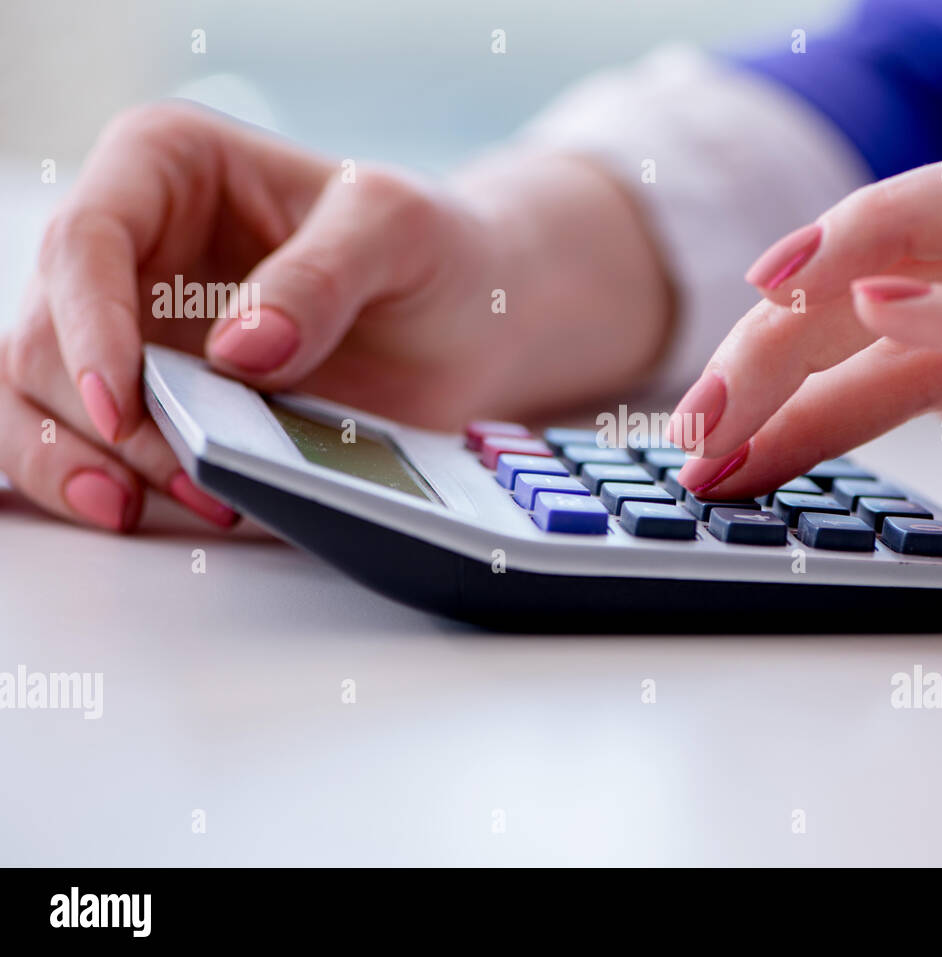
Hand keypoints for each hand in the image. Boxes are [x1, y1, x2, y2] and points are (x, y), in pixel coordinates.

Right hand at [3, 102, 668, 530]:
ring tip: (154, 507)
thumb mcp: (396, 232)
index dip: (87, 327)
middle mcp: (127, 244)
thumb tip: (239, 350)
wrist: (466, 323)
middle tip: (185, 475)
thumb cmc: (431, 252)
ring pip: (38, 398)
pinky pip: (86, 444)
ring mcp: (129, 328)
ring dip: (79, 461)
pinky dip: (101, 481)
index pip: (86, 240)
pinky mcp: (152, 398)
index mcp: (164, 165)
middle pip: (44, 334)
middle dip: (98, 417)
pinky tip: (150, 508)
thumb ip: (321, 276)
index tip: (125, 404)